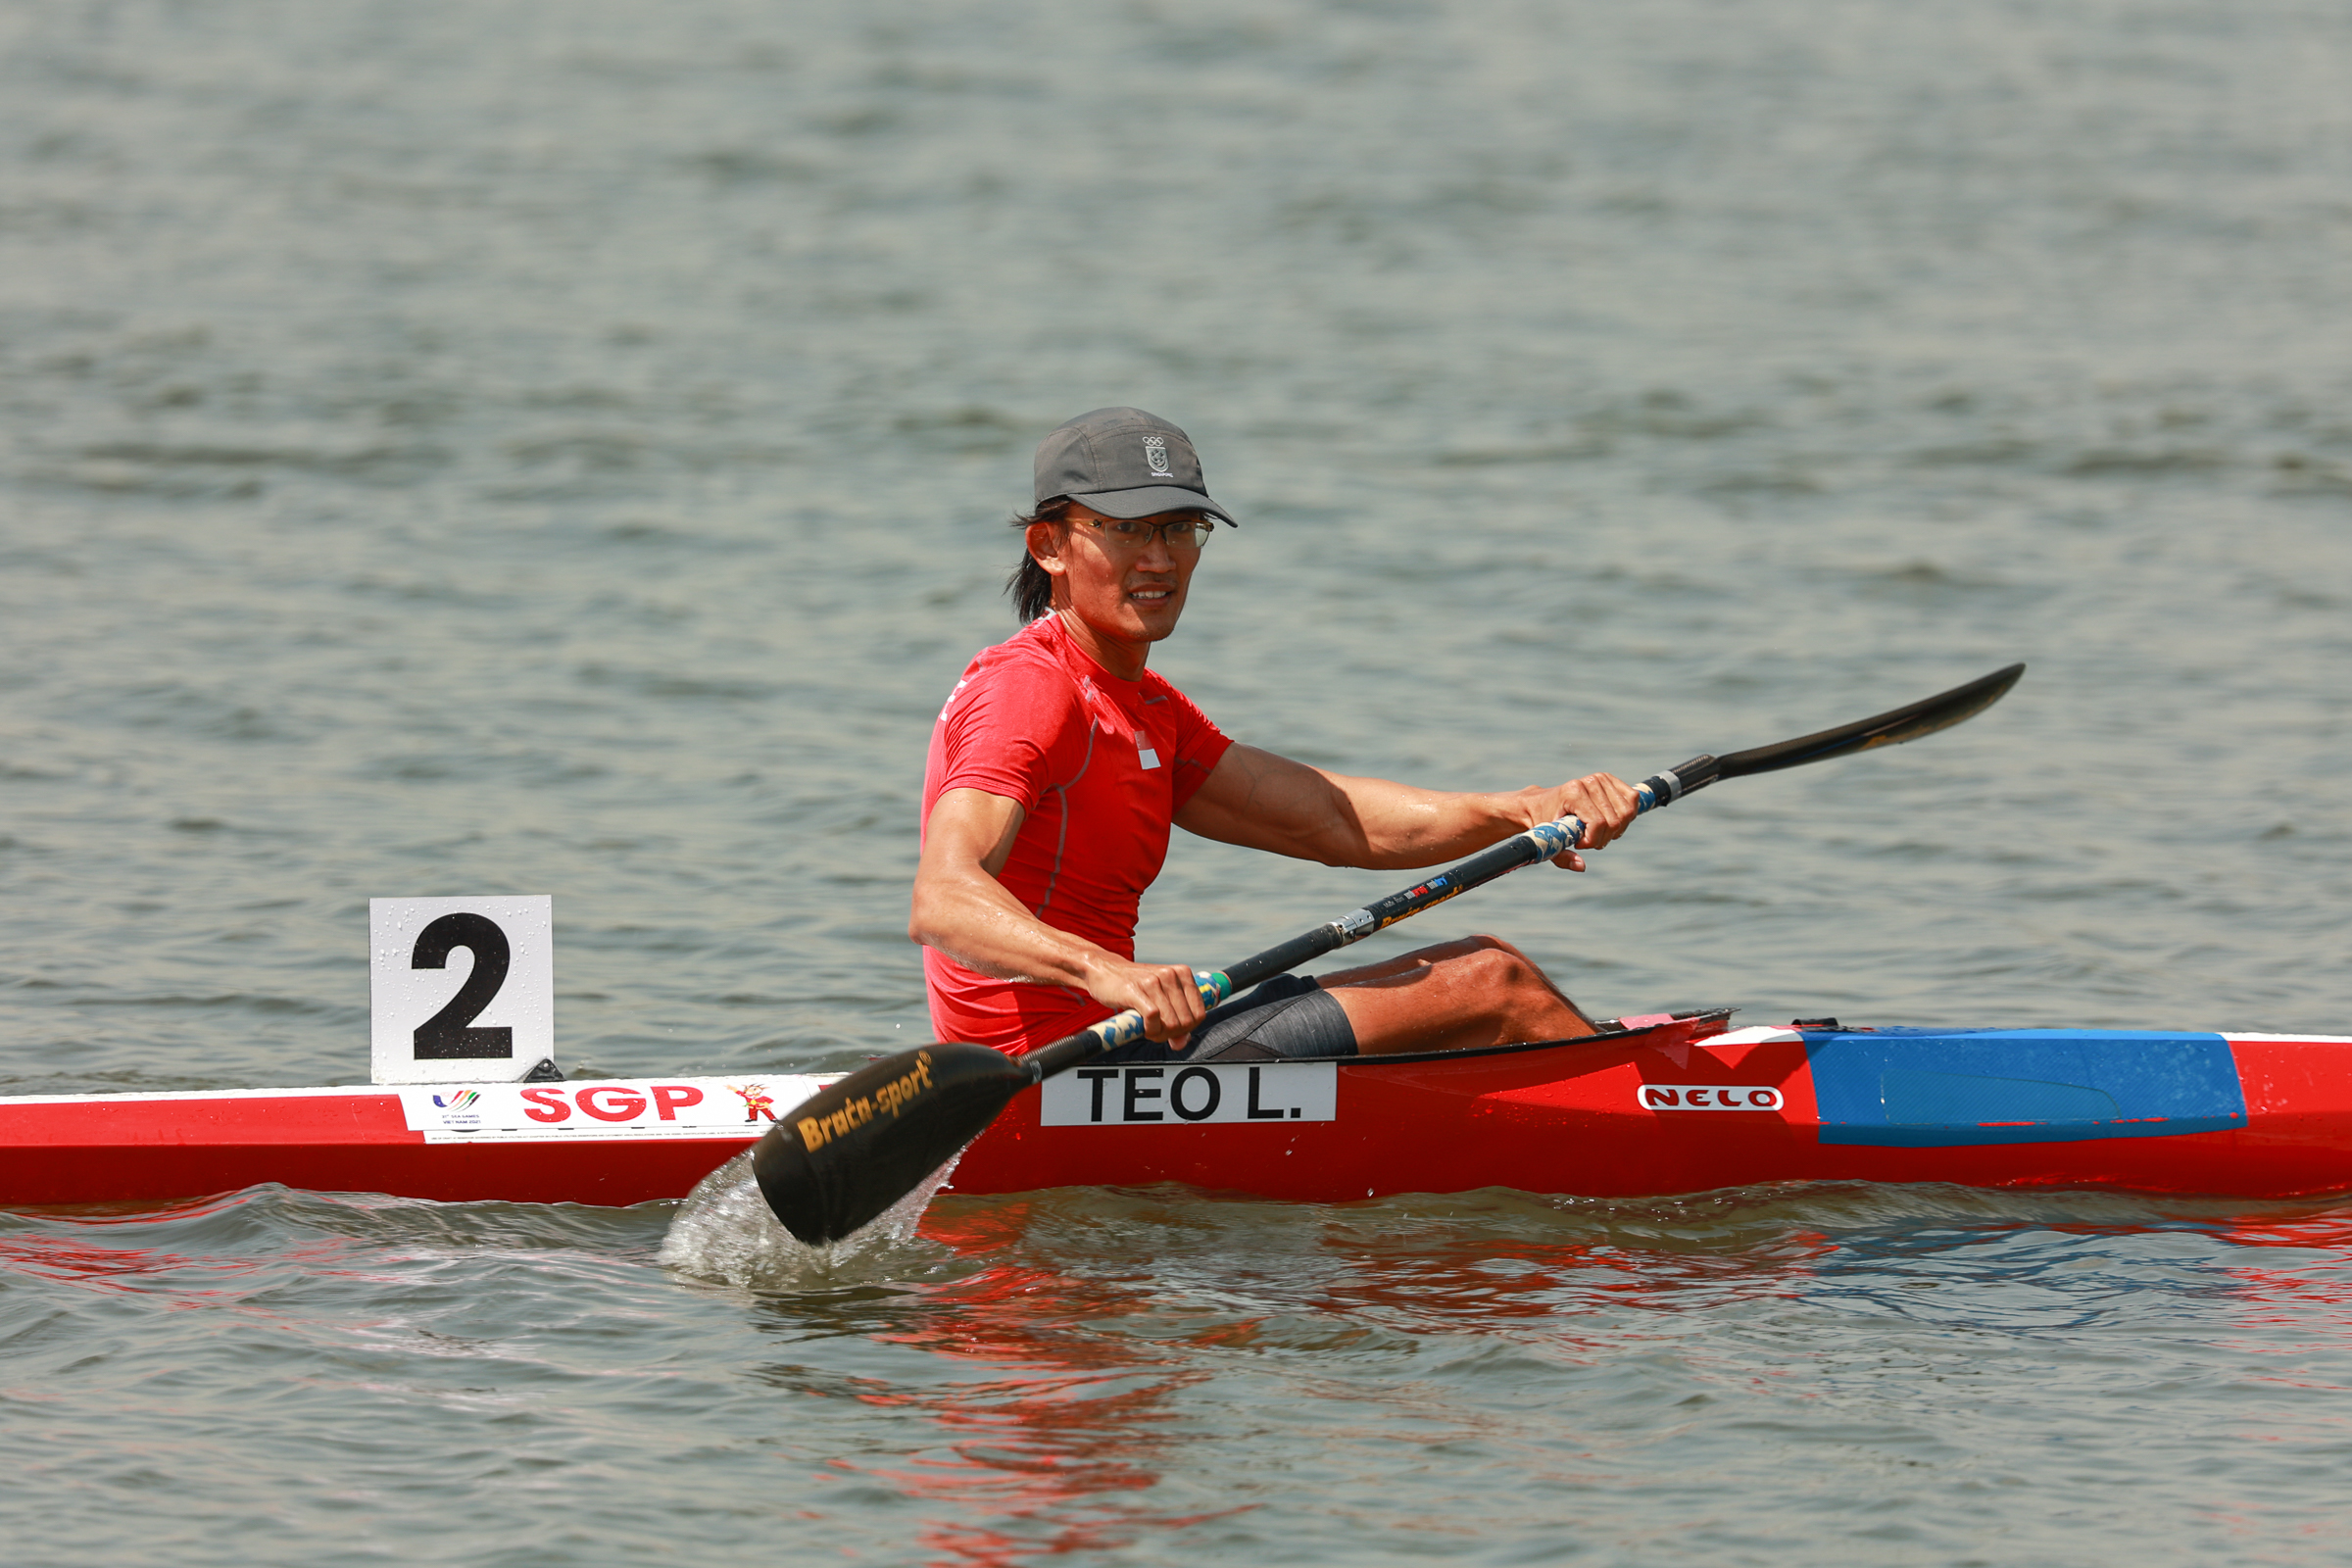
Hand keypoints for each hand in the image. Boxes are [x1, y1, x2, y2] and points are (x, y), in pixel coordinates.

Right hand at [1080, 955, 1210, 1041]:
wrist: (1104, 970)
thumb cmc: (1134, 985)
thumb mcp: (1160, 997)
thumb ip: (1175, 1019)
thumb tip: (1182, 1042)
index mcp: (1183, 973)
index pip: (1200, 1013)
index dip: (1188, 1029)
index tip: (1173, 1030)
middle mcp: (1171, 975)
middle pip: (1186, 1021)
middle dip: (1172, 1034)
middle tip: (1157, 1032)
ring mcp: (1154, 981)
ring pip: (1171, 1022)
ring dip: (1159, 1034)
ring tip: (1148, 1029)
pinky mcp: (1136, 990)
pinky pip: (1153, 1018)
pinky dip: (1150, 1029)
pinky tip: (1143, 1028)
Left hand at [1544, 772, 1641, 866]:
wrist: (1540, 803)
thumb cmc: (1543, 822)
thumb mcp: (1549, 842)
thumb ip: (1563, 857)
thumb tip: (1582, 866)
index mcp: (1573, 793)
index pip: (1598, 823)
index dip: (1593, 840)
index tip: (1578, 844)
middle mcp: (1589, 782)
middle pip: (1614, 821)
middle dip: (1603, 838)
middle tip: (1588, 840)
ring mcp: (1601, 778)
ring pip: (1626, 813)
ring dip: (1616, 829)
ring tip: (1598, 831)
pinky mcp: (1609, 779)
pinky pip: (1632, 799)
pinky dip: (1626, 815)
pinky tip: (1610, 821)